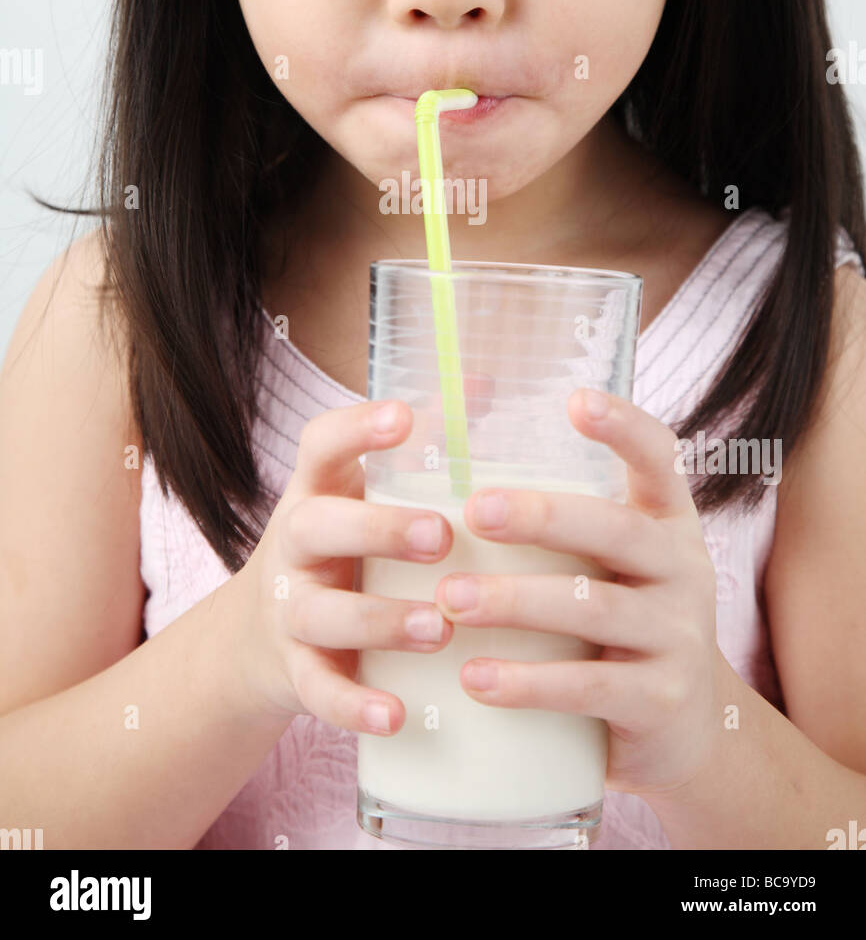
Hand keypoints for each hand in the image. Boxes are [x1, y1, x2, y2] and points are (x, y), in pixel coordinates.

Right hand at [233, 398, 453, 732]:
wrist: (258, 638)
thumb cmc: (342, 550)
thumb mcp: (365, 495)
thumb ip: (421, 448)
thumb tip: (485, 382)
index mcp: (317, 491)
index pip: (319, 445)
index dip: (356, 428)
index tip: (403, 416)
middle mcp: (295, 544)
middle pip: (316, 525)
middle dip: (378, 529)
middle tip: (443, 535)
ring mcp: (290, 610)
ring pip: (322, 612)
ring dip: (381, 619)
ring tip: (440, 625)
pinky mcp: (295, 672)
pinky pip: (319, 692)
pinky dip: (355, 705)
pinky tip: (397, 715)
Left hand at [430, 388, 725, 801]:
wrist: (679, 731)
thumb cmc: (615, 624)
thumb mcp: (606, 564)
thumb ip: (556, 521)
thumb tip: (457, 437)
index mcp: (667, 522)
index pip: (660, 459)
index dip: (625, 427)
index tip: (577, 400)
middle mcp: (683, 569)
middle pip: (616, 530)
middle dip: (543, 516)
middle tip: (475, 511)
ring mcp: (678, 637)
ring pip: (593, 609)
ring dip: (516, 602)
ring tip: (450, 599)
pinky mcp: (660, 701)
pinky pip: (589, 687)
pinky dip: (527, 682)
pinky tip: (473, 677)